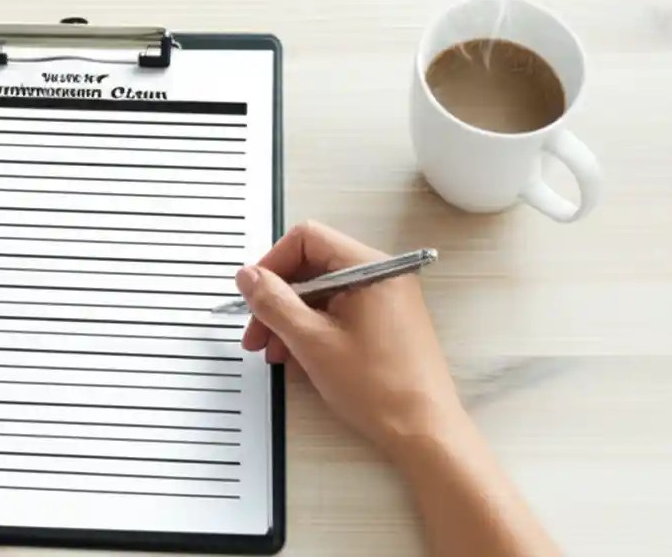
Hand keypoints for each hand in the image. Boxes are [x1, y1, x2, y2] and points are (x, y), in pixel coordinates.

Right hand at [237, 221, 464, 456]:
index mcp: (370, 268)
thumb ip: (273, 303)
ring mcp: (386, 300)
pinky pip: (339, 313)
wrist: (423, 432)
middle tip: (256, 333)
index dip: (272, 263)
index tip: (253, 294)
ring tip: (274, 352)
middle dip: (278, 299)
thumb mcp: (311, 341)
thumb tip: (248, 276)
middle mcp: (382, 276)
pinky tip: (298, 357)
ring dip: (291, 319)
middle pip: (313, 268)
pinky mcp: (385, 323)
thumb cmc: (379, 388)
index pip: (308, 239)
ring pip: (323, 293)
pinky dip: (313, 330)